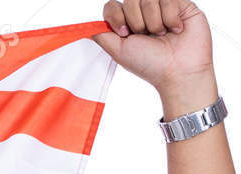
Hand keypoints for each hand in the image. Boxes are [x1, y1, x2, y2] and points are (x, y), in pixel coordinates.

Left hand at [94, 3, 213, 96]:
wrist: (179, 71)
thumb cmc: (150, 64)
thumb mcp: (118, 51)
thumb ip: (101, 35)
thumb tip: (86, 26)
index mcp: (127, 23)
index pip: (112, 6)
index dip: (116, 17)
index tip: (124, 33)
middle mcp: (144, 12)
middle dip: (136, 21)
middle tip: (146, 36)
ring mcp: (163, 6)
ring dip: (153, 21)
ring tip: (162, 34)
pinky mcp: (182, 3)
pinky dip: (170, 17)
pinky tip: (176, 29)